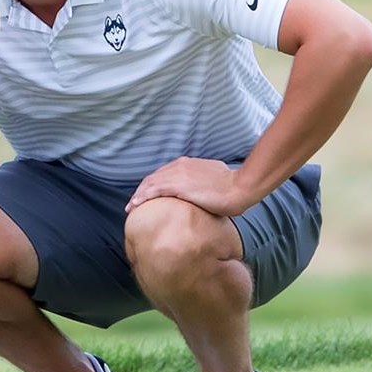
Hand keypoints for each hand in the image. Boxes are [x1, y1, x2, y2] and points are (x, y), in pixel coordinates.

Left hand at [126, 157, 251, 216]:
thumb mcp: (215, 180)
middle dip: (142, 190)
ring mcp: (178, 174)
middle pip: (154, 177)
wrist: (240, 187)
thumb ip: (204, 183)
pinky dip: (142, 197)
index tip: (147, 195)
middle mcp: (181, 165)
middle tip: (134, 203)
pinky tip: (135, 205)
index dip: (154, 184)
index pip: (165, 173)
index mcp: (189, 164)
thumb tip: (204, 193)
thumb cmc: (233, 187)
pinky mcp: (178, 185)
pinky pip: (154, 190)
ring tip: (131, 207)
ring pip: (150, 183)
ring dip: (138, 195)